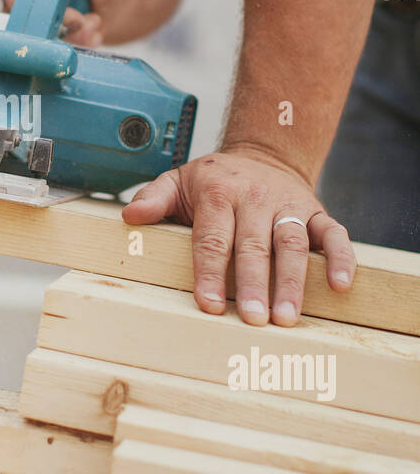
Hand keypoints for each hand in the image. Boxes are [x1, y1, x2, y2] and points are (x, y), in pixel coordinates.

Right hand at [0, 0, 132, 46]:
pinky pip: (44, 48)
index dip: (49, 13)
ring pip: (38, 39)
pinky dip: (70, 46)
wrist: (106, 3)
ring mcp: (21, 13)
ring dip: (72, 39)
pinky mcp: (30, 33)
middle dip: (66, 30)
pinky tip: (85, 33)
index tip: (77, 18)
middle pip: (27, 22)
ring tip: (90, 24)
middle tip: (91, 22)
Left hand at [121, 145, 355, 326]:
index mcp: (219, 193)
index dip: (209, 272)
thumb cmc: (214, 181)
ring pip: (293, 243)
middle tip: (253, 319)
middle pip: (254, 245)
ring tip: (288, 316)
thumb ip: (153, 198)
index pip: (212, 238)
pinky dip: (342, 258)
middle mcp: (256, 197)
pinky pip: (334, 233)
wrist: (262, 154)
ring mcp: (289, 204)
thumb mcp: (178, 180)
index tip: (208, 305)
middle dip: (253, 284)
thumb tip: (130, 216)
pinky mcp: (317, 211)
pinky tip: (342, 286)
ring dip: (293, 281)